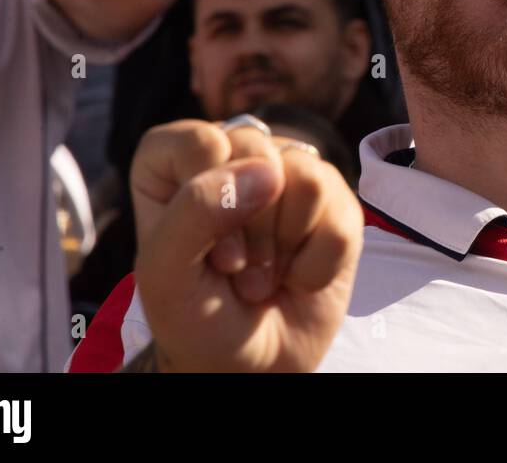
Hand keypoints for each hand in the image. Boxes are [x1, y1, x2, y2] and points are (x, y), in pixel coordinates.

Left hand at [131, 119, 362, 372]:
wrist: (250, 365)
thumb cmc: (194, 317)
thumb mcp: (165, 274)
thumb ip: (195, 210)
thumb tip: (269, 170)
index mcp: (178, 162)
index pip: (200, 141)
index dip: (206, 198)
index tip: (205, 251)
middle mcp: (236, 155)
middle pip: (259, 153)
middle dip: (250, 228)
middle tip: (236, 269)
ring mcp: (290, 174)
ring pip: (306, 178)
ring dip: (284, 246)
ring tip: (265, 273)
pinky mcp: (334, 201)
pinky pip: (340, 214)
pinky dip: (318, 263)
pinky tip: (297, 275)